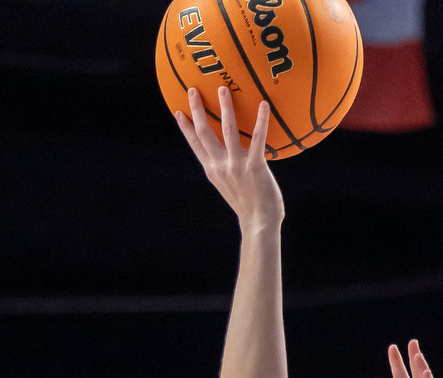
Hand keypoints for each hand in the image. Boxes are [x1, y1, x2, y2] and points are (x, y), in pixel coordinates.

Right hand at [174, 86, 282, 230]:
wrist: (259, 222)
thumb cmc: (247, 204)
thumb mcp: (228, 185)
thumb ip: (224, 168)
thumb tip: (224, 154)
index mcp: (212, 170)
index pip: (195, 144)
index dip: (186, 127)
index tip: (178, 111)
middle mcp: (220, 165)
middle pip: (204, 132)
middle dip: (197, 109)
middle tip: (193, 90)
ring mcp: (236, 165)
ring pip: (227, 130)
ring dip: (225, 107)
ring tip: (223, 89)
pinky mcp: (254, 166)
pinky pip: (257, 138)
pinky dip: (261, 120)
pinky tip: (264, 104)